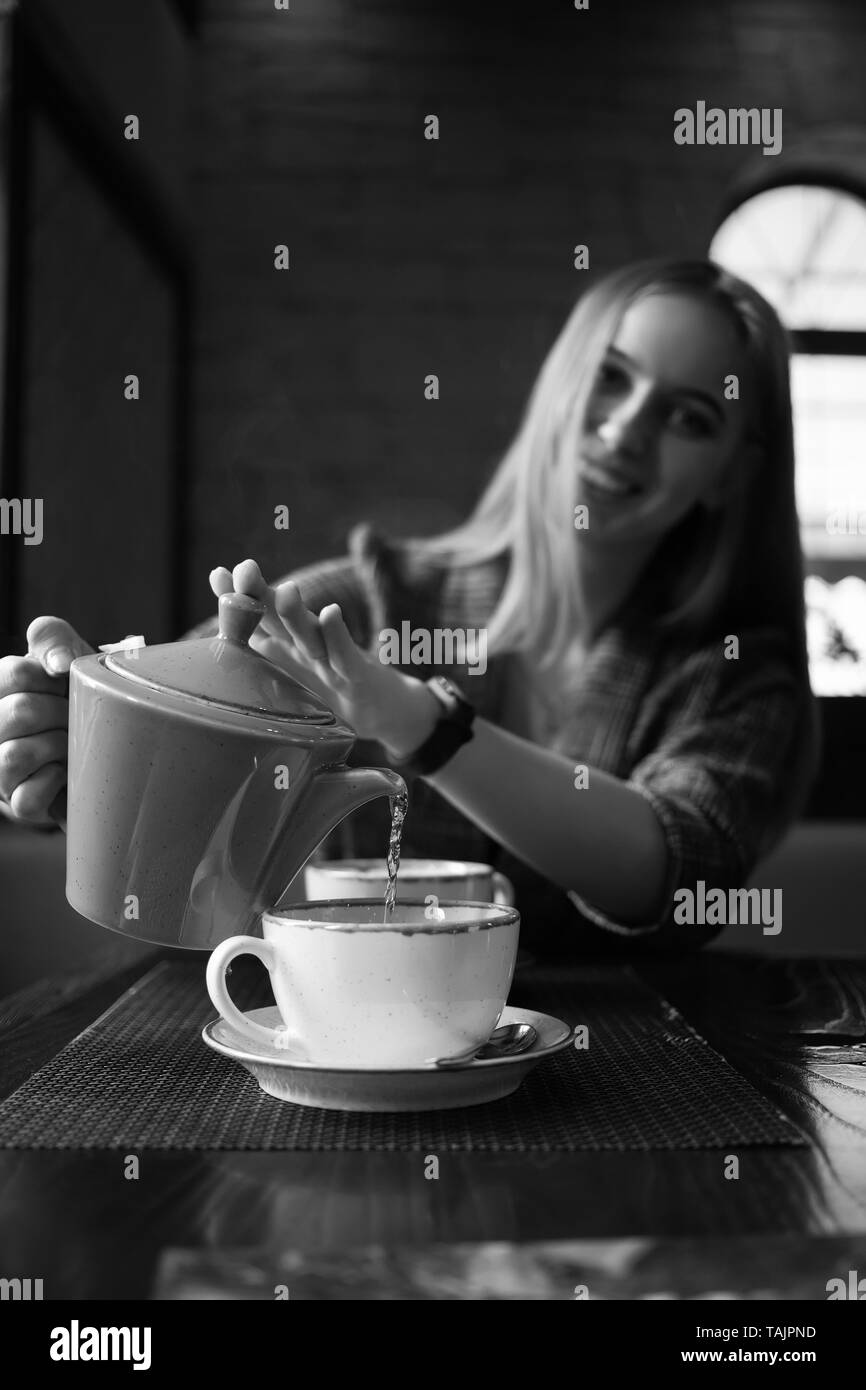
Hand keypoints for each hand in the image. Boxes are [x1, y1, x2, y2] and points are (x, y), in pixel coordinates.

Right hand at [0, 617, 92, 822]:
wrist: (105, 745)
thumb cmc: (77, 698)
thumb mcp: (67, 658)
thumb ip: (53, 638)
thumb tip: (57, 663)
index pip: (13, 673)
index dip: (51, 677)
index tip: (64, 685)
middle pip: (19, 712)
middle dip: (59, 712)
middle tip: (73, 717)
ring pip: (14, 756)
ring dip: (57, 746)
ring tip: (70, 743)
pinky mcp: (19, 806)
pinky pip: (26, 799)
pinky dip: (54, 783)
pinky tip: (64, 772)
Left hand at [209, 559, 438, 758]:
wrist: (387, 710)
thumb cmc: (332, 690)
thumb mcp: (292, 675)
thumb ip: (261, 653)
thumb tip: (221, 636)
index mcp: (287, 646)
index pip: (257, 616)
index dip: (238, 596)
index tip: (218, 574)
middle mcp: (307, 645)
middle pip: (279, 617)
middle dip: (261, 593)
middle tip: (246, 569)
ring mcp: (333, 659)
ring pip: (309, 634)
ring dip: (296, 613)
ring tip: (287, 590)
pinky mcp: (358, 677)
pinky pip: (345, 655)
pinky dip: (338, 636)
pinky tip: (331, 614)